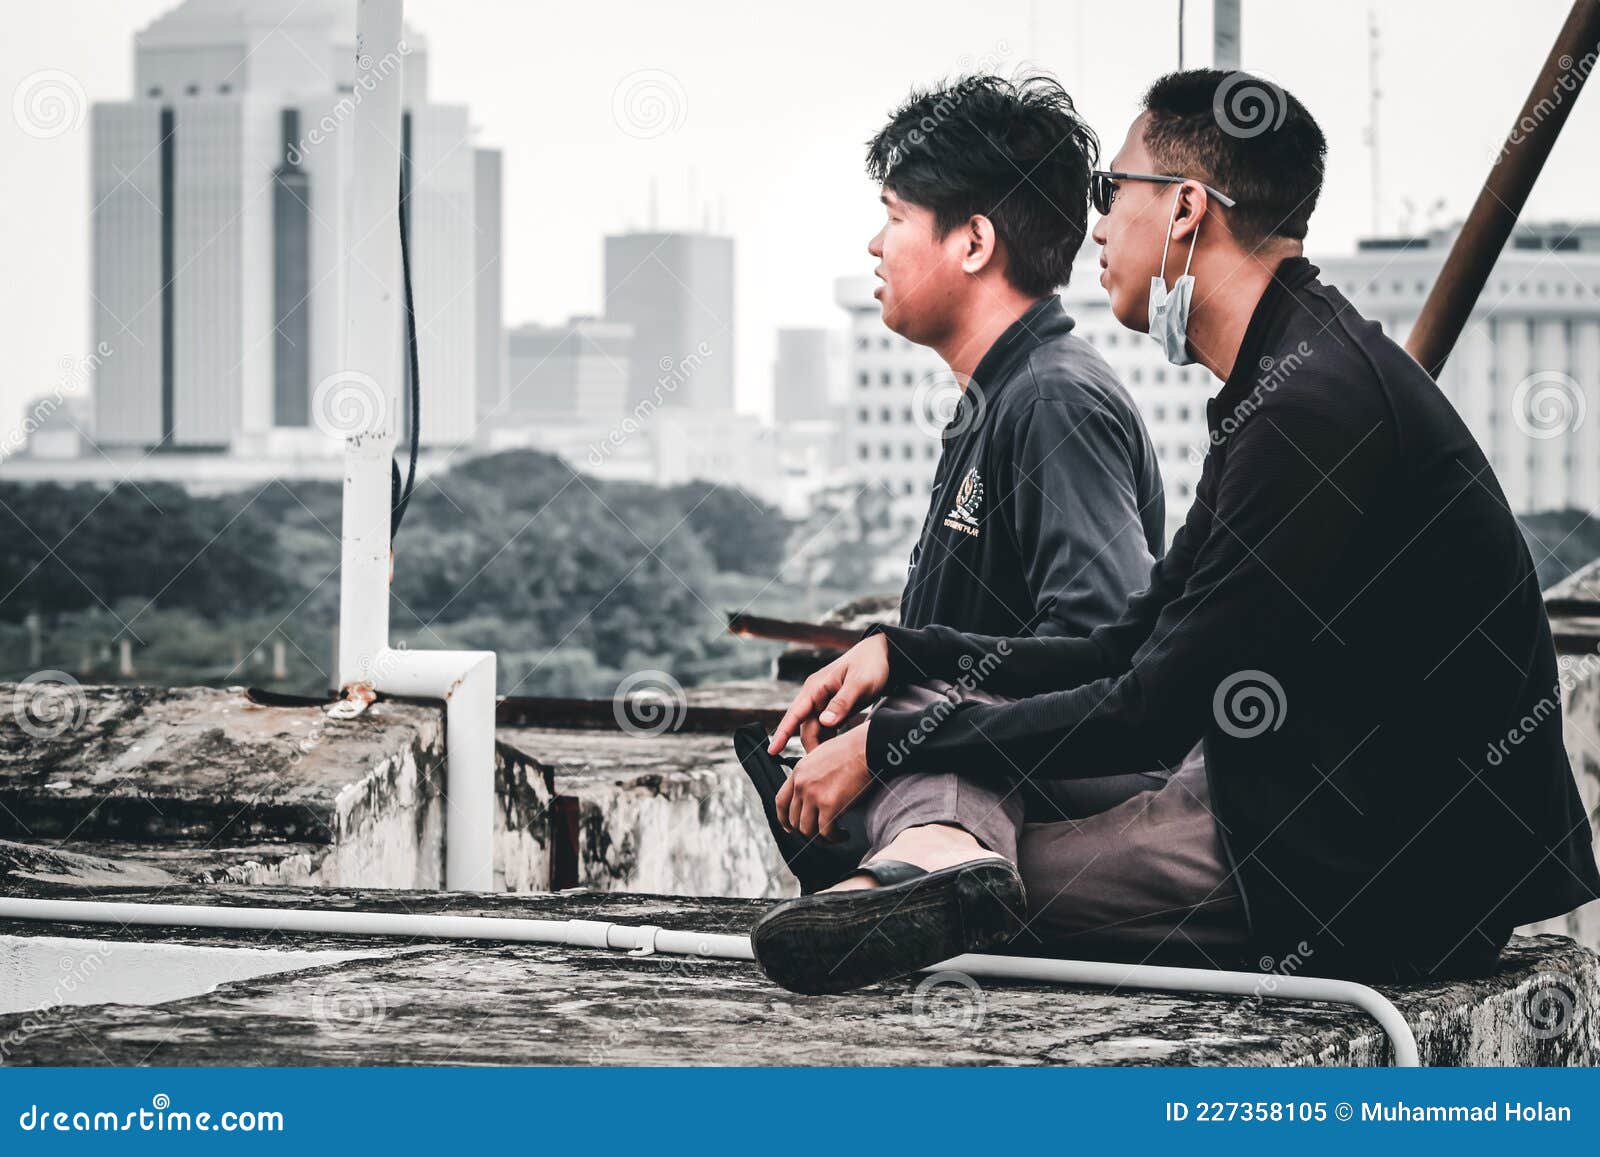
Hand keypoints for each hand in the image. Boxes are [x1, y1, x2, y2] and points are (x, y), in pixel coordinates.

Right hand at [768, 634, 890, 754]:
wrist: (884, 654)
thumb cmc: (870, 664)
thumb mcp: (859, 683)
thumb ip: (842, 703)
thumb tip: (824, 722)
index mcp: (816, 688)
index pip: (794, 714)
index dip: (782, 733)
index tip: (772, 750)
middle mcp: (815, 696)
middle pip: (806, 727)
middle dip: (811, 746)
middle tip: (822, 767)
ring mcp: (824, 702)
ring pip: (815, 730)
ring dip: (820, 745)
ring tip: (830, 763)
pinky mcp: (833, 708)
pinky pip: (826, 728)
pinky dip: (828, 740)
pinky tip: (835, 751)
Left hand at [773, 725, 872, 840]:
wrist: (865, 748)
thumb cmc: (850, 750)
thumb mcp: (821, 756)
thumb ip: (812, 774)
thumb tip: (814, 792)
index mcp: (798, 772)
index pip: (781, 801)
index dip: (784, 819)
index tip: (790, 828)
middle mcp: (802, 784)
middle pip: (794, 819)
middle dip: (807, 831)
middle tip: (821, 834)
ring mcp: (813, 795)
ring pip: (807, 829)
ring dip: (821, 838)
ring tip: (835, 836)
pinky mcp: (829, 805)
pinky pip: (826, 832)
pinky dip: (835, 838)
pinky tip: (844, 834)